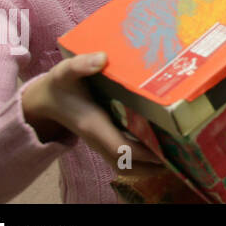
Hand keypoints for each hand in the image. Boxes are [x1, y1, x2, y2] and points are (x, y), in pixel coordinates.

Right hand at [22, 53, 162, 169]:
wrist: (44, 100)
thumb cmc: (59, 85)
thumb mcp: (65, 71)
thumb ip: (80, 64)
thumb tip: (102, 58)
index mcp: (93, 125)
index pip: (120, 147)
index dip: (143, 153)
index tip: (166, 151)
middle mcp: (98, 139)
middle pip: (126, 164)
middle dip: (152, 166)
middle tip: (181, 158)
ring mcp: (101, 142)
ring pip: (125, 165)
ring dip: (149, 167)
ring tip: (176, 158)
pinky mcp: (104, 140)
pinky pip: (123, 157)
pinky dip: (141, 159)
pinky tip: (160, 148)